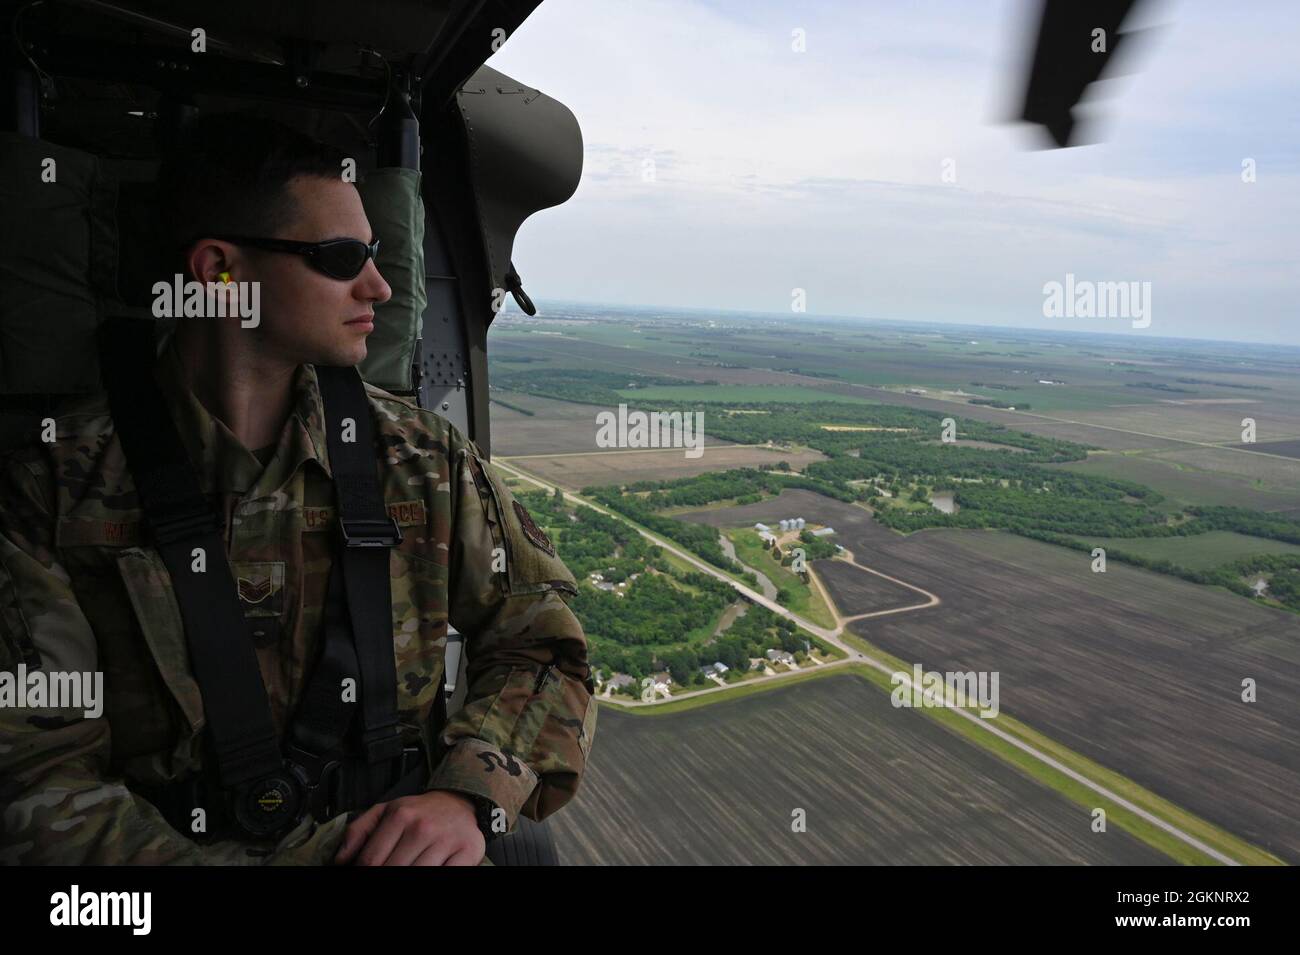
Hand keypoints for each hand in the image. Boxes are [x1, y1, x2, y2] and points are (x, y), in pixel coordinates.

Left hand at [333, 790, 485, 865]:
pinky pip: (445, 876)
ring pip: (417, 876)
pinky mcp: (467, 852)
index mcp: (400, 816)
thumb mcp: (386, 810)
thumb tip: (341, 860)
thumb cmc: (420, 812)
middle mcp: (423, 827)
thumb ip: (359, 831)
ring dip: (408, 880)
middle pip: (391, 871)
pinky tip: (426, 872)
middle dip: (383, 877)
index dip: (363, 873)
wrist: (460, 802)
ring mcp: (446, 840)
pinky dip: (432, 878)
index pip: (370, 860)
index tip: (364, 873)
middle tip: (385, 873)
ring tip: (407, 870)